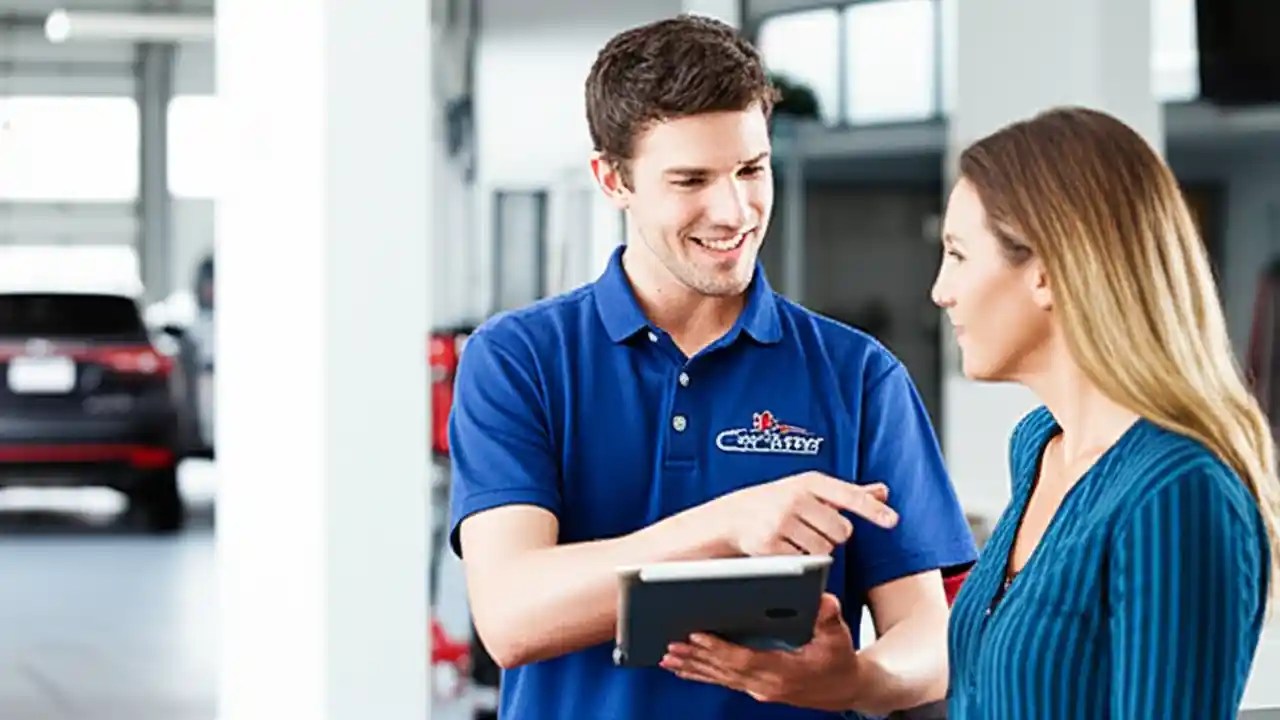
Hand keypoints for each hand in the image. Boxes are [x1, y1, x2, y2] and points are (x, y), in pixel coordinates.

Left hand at [660, 593, 861, 710]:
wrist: (846, 689)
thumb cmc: (840, 660)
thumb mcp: (840, 638)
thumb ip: (829, 619)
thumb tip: (822, 601)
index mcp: (785, 673)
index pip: (745, 661)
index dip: (720, 649)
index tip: (697, 635)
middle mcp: (767, 686)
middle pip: (724, 671)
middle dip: (696, 658)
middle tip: (670, 645)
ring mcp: (760, 690)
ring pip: (720, 678)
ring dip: (692, 668)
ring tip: (667, 657)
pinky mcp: (756, 688)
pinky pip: (724, 681)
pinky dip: (702, 674)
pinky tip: (683, 669)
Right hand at [711, 471, 897, 555]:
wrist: (731, 517)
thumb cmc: (777, 502)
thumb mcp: (810, 490)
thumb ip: (848, 493)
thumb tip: (883, 490)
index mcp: (809, 482)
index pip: (848, 495)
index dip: (872, 509)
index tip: (893, 521)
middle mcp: (795, 498)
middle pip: (841, 531)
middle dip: (833, 536)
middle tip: (814, 530)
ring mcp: (781, 521)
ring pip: (824, 550)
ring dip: (817, 551)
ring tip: (797, 539)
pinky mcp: (769, 545)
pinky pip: (803, 563)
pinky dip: (801, 562)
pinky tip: (787, 551)